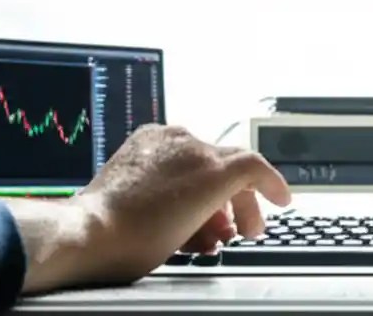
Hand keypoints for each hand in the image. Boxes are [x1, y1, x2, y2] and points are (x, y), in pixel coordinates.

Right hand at [13, 124, 291, 292]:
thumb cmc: (102, 230)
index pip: (192, 161)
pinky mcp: (215, 171)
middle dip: (227, 201)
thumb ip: (164, 204)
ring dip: (242, 205)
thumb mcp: (133, 206)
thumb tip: (196, 225)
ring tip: (243, 233)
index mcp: (148, 142)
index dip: (205, 193)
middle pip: (216, 164)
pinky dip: (272, 184)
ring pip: (235, 171)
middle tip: (232, 229)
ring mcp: (195, 152)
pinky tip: (281, 200)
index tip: (210, 214)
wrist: (91, 232)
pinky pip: (256, 169)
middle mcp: (173, 139)